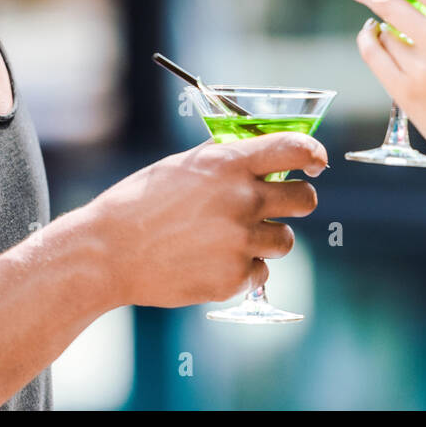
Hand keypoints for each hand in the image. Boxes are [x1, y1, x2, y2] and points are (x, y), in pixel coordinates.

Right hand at [89, 132, 325, 307]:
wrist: (108, 252)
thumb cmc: (140, 203)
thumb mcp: (182, 166)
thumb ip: (224, 158)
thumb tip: (259, 151)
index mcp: (228, 164)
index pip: (295, 149)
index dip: (314, 154)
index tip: (318, 162)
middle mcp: (242, 200)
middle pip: (306, 199)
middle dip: (297, 201)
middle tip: (278, 206)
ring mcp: (240, 241)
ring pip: (285, 239)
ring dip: (266, 239)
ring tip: (229, 238)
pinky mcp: (233, 277)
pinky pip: (260, 271)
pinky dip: (242, 269)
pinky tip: (210, 261)